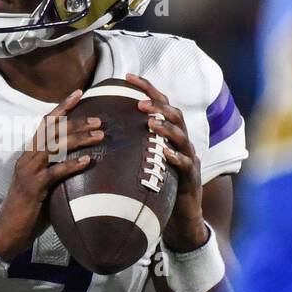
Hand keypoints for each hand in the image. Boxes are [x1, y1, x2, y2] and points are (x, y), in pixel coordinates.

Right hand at [0, 89, 100, 261]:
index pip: (45, 124)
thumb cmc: (28, 211)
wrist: (8, 232)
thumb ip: (57, 172)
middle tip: (99, 120)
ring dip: (78, 138)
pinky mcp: (34, 188)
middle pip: (52, 131)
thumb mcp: (43, 186)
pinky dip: (72, 164)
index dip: (61, 107)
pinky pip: (55, 172)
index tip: (79, 93)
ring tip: (99, 135)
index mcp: (29, 155)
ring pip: (54, 147)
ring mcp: (29, 172)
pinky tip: (88, 160)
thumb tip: (82, 164)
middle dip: (76, 122)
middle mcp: (27, 159)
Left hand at [126, 73, 206, 252]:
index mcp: (169, 134)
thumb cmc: (160, 185)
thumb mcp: (146, 160)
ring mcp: (189, 158)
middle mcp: (182, 142)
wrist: (182, 214)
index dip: (146, 88)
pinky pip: (186, 164)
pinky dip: (176, 157)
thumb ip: (131, 142)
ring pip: (182, 136)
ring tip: (151, 123)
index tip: (127, 77)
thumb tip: (99, 127)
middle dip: (158, 105)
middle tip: (140, 103)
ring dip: (166, 127)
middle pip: (175, 114)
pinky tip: (165, 153)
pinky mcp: (191, 177)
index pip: (160, 103)